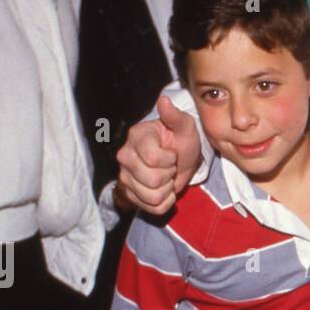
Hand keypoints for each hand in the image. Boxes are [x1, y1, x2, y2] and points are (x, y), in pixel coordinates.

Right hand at [116, 95, 200, 214]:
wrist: (180, 161)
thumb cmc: (181, 141)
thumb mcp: (184, 126)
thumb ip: (174, 116)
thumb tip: (164, 100)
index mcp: (136, 137)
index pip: (153, 159)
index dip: (170, 160)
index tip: (171, 153)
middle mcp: (125, 156)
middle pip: (152, 180)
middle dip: (169, 175)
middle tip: (169, 166)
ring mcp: (125, 177)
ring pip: (153, 196)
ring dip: (167, 189)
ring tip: (166, 176)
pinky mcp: (130, 195)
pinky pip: (154, 208)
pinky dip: (165, 201)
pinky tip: (164, 189)